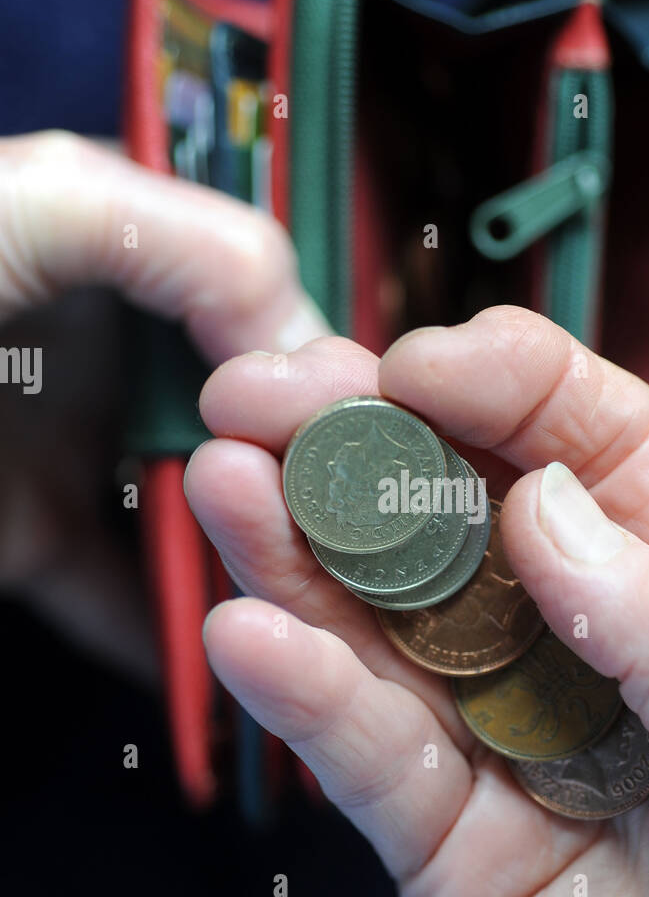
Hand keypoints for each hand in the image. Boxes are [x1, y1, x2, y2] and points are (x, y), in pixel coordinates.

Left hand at [0, 130, 325, 672]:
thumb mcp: (32, 213)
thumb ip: (177, 238)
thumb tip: (299, 340)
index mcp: (131, 249)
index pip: (274, 304)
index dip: (328, 366)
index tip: (364, 436)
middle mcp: (121, 352)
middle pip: (254, 423)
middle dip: (315, 480)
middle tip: (367, 546)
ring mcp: (82, 453)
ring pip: (205, 522)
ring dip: (262, 567)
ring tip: (330, 618)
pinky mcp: (37, 540)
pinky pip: (120, 601)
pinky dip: (168, 644)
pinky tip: (229, 683)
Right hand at [186, 306, 648, 896]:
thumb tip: (549, 504)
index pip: (607, 459)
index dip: (512, 393)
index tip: (420, 364)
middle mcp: (606, 673)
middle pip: (475, 529)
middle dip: (377, 453)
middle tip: (274, 402)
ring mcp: (520, 760)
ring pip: (398, 631)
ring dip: (311, 554)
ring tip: (231, 487)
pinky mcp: (452, 856)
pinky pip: (371, 759)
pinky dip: (308, 699)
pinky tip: (256, 636)